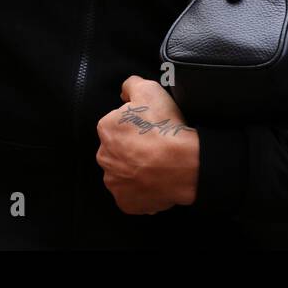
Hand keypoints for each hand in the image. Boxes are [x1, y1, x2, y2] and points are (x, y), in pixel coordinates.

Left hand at [96, 75, 199, 214]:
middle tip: (156, 147)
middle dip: (132, 149)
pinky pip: (132, 196)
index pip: (118, 124)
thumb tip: (124, 91)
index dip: (136, 124)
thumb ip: (130, 84)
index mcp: (106, 129)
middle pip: (118, 150)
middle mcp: (104, 157)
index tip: (151, 127)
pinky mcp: (126, 203)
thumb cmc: (165, 128)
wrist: (184, 164)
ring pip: (123, 174)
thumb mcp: (149, 89)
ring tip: (158, 166)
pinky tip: (157, 182)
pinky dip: (142, 191)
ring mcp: (114, 183)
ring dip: (136, 171)